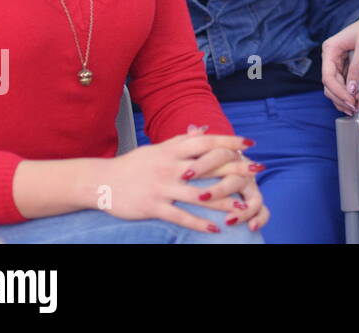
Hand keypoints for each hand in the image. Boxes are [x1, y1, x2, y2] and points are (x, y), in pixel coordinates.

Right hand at [99, 131, 256, 233]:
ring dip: (223, 201)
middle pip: (209, 167)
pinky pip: (180, 216)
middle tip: (257, 170)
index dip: (228, 142)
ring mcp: (162, 188)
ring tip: (244, 206)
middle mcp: (170, 167)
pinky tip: (215, 229)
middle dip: (235, 169)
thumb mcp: (157, 148)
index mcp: (172, 150)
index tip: (249, 143)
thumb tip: (203, 129)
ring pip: (198, 195)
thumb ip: (181, 140)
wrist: (101, 181)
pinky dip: (198, 223)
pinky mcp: (153, 207)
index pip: (206, 142)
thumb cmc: (133, 164)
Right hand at [321, 13, 358, 112]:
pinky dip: (347, 94)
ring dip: (342, 99)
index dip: (338, 92)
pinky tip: (356, 102)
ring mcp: (337, 62)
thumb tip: (351, 91)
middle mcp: (331, 56)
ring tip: (355, 108)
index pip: (328, 77)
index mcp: (331, 48)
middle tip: (354, 109)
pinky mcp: (346, 65)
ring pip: (334, 86)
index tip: (351, 102)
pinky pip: (343, 83)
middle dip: (340, 98)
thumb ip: (358, 68)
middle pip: (329, 84)